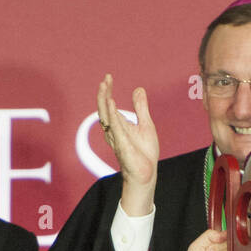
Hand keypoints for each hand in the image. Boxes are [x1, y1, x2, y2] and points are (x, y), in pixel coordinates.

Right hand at [98, 74, 158, 216]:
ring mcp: (116, 137)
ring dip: (104, 100)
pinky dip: (112, 114)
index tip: (108, 77)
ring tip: (104, 85)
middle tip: (105, 79)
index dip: (107, 91)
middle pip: (104, 108)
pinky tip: (111, 102)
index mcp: (118, 124)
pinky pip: (115, 127)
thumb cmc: (144, 152)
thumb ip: (140, 107)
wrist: (146, 172)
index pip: (109, 104)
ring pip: (106, 116)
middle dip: (103, 93)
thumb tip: (138, 89)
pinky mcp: (122, 144)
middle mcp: (113, 130)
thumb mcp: (145, 124)